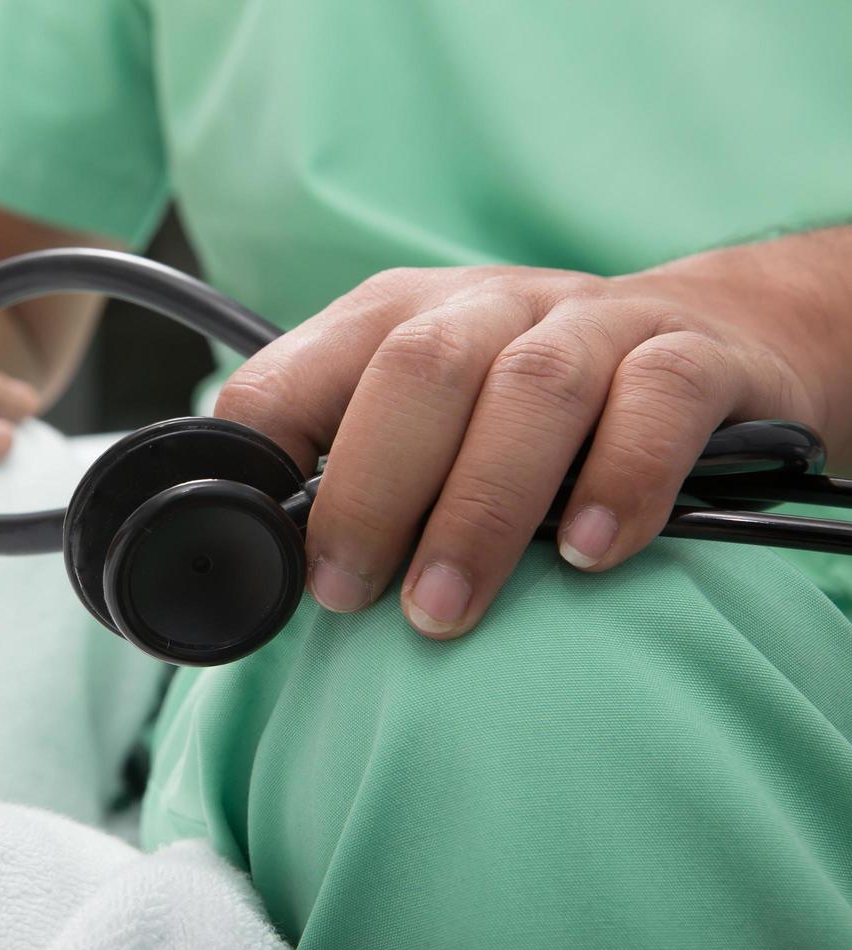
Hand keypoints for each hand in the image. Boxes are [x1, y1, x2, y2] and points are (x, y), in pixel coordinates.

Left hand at [216, 257, 834, 638]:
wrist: (720, 333)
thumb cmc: (536, 404)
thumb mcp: (430, 418)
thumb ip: (358, 471)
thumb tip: (276, 577)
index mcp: (393, 319)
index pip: (294, 372)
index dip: (261, 458)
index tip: (264, 554)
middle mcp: (485, 307)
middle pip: (414, 374)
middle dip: (368, 492)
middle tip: (347, 593)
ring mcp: (591, 322)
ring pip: (530, 391)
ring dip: (479, 510)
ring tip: (443, 609)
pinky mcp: (694, 355)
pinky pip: (658, 401)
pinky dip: (620, 479)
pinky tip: (589, 554)